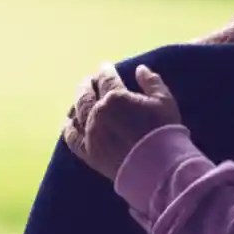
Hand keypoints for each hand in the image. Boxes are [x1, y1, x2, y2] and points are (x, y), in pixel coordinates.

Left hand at [64, 64, 181, 180]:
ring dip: (77, 102)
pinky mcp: (87, 152)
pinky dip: (68, 126)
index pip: (106, 79)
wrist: (158, 167)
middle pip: (86, 93)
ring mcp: (90, 133)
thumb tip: (139, 69)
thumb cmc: (163, 130)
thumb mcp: (164, 100)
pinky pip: (71, 137)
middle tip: (89, 80)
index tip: (105, 67)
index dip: (105, 71)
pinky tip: (69, 122)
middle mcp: (98, 112)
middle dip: (87, 84)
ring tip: (79, 99)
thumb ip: (151, 81)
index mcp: (115, 97)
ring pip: (77, 112)